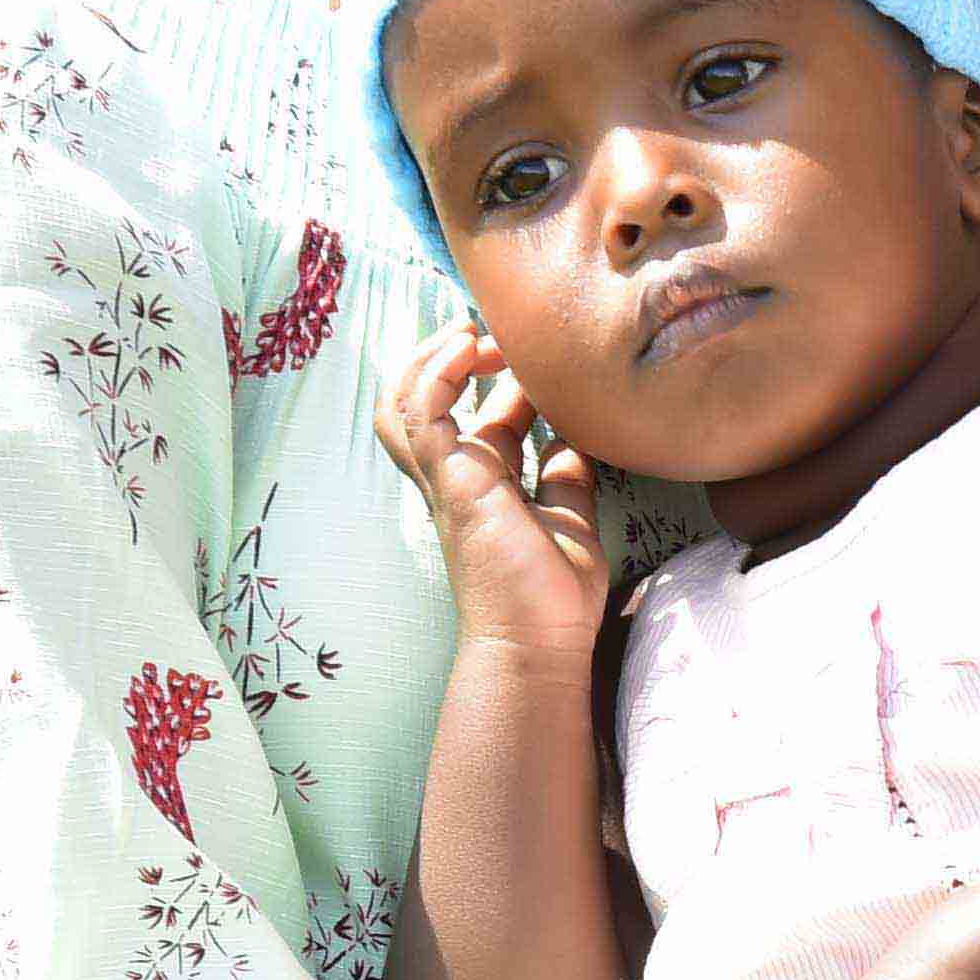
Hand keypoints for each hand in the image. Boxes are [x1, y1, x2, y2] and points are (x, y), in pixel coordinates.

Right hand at [368, 330, 610, 655]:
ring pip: (406, 400)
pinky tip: (467, 348)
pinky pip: (422, 412)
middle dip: (449, 358)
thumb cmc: (553, 599)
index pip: (481, 415)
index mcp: (485, 485)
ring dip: (434, 357)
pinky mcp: (451, 480)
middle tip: (493, 336)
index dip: (505, 378)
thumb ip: (567, 477)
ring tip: (471, 333)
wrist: (538, 645)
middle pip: (421, 402)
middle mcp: (458, 477)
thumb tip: (574, 438)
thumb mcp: (571, 519)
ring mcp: (448, 479)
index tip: (541, 359)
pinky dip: (437, 372)